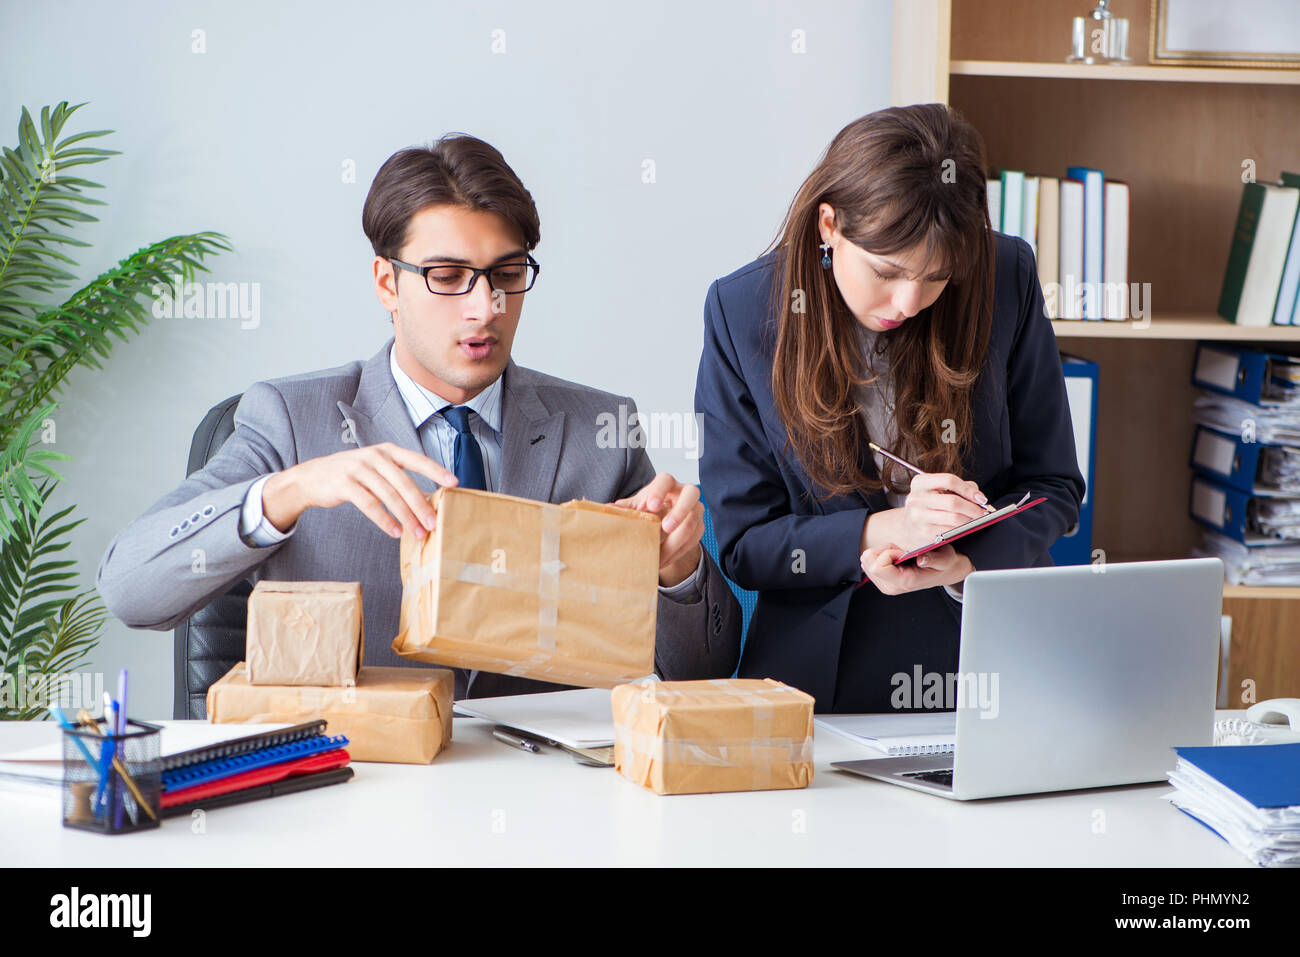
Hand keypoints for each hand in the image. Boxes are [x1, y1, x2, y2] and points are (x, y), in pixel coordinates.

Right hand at [262, 442, 458, 539]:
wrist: (312, 477)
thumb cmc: (353, 476)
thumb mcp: (377, 471)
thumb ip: (399, 480)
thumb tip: (427, 501)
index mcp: (387, 451)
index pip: (417, 460)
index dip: (436, 471)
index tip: (455, 483)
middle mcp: (375, 456)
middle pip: (404, 482)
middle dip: (421, 505)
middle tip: (434, 523)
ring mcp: (358, 468)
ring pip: (388, 495)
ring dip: (405, 517)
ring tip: (418, 533)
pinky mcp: (344, 483)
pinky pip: (369, 504)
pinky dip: (384, 520)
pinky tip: (395, 532)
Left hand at [611, 472, 702, 586]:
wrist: (663, 523)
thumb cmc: (649, 509)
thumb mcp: (636, 507)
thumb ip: (624, 508)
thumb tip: (606, 509)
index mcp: (666, 484)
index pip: (665, 480)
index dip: (659, 491)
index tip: (651, 506)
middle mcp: (684, 493)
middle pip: (692, 493)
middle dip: (679, 511)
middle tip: (665, 527)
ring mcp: (695, 509)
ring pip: (693, 521)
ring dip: (677, 540)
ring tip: (660, 555)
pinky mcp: (699, 526)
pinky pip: (694, 538)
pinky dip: (678, 552)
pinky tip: (664, 560)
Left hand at [859, 543, 972, 595]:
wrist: (944, 572)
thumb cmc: (944, 564)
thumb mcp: (945, 558)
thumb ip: (934, 558)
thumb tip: (921, 559)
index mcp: (905, 582)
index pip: (877, 567)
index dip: (888, 553)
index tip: (903, 551)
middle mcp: (891, 587)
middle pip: (868, 563)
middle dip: (883, 550)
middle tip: (901, 551)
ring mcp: (885, 585)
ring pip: (866, 561)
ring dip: (882, 552)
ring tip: (900, 554)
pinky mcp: (882, 581)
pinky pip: (868, 563)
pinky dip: (880, 555)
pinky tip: (896, 558)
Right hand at [894, 471, 988, 551]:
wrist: (909, 527)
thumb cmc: (929, 506)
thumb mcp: (938, 491)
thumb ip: (959, 488)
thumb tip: (979, 496)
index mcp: (920, 482)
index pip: (948, 480)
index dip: (968, 489)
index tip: (981, 498)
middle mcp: (916, 498)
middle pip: (953, 501)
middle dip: (973, 508)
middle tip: (983, 512)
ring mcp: (918, 516)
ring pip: (953, 518)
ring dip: (970, 520)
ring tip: (977, 520)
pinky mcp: (923, 532)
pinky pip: (949, 530)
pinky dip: (962, 530)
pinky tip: (966, 528)